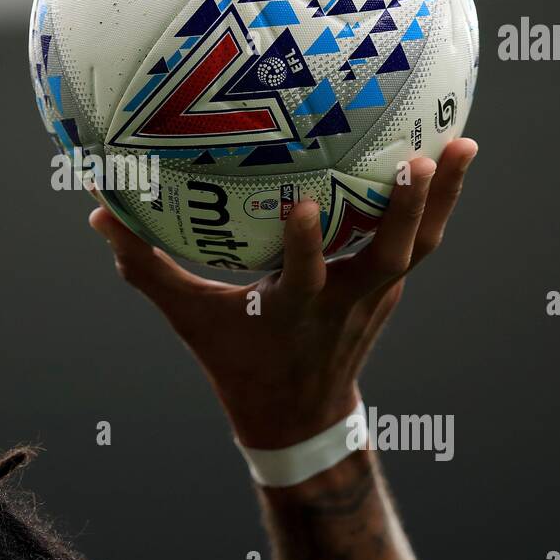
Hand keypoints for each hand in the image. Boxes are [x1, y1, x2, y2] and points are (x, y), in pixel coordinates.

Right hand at [90, 138, 477, 449]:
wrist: (298, 416)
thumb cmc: (236, 361)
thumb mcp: (190, 320)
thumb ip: (146, 269)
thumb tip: (97, 214)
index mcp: (294, 310)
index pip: (304, 277)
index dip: (304, 244)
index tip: (301, 202)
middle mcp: (344, 303)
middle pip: (389, 259)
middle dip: (404, 213)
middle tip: (417, 158)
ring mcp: (375, 297)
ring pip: (421, 247)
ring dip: (442, 200)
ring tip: (462, 143)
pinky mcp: (389, 288)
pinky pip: (422, 242)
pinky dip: (439, 205)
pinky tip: (451, 156)